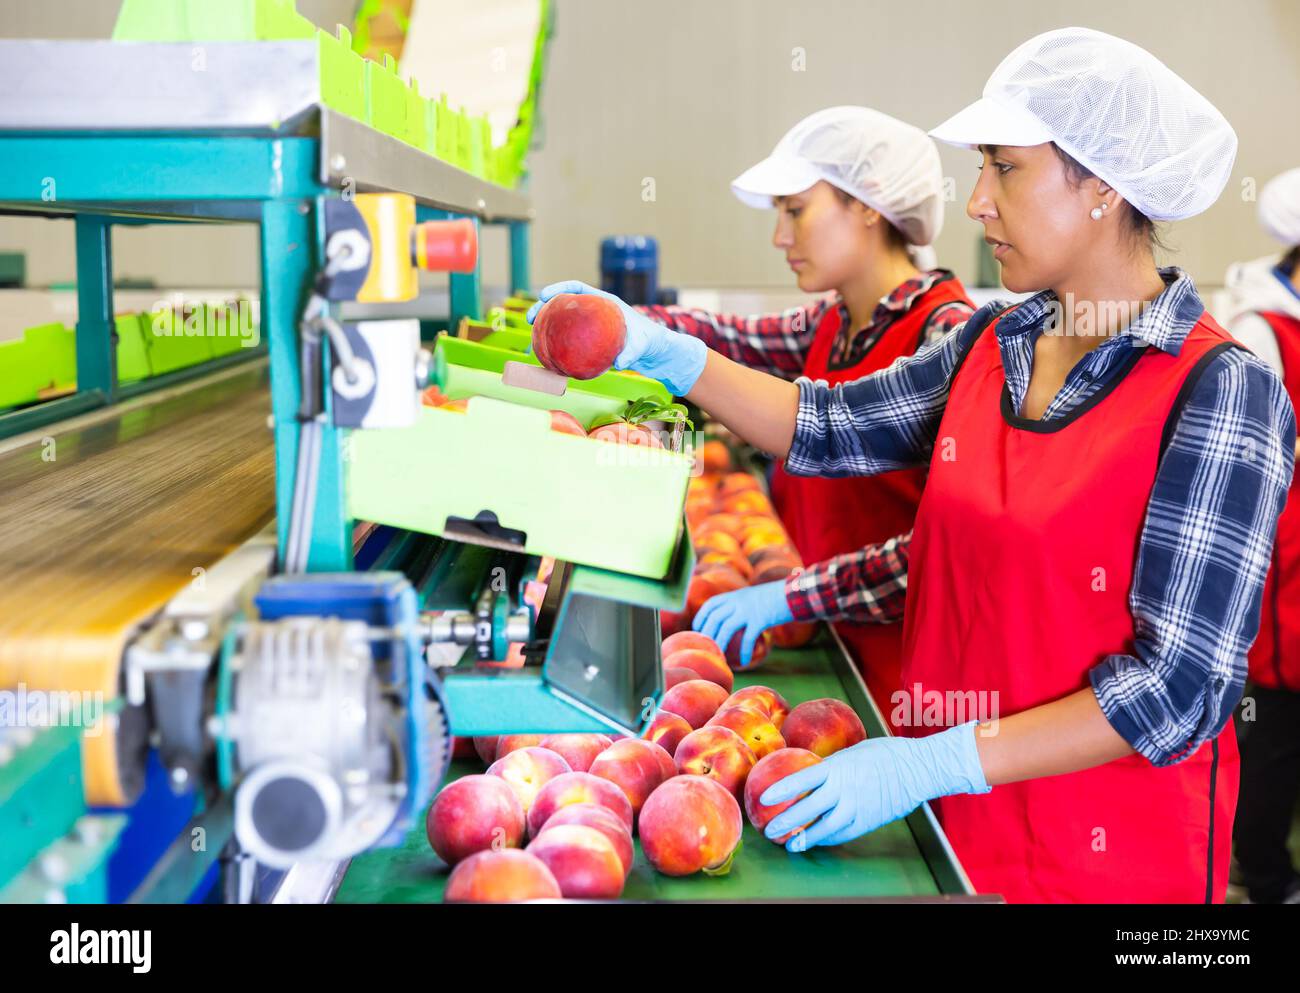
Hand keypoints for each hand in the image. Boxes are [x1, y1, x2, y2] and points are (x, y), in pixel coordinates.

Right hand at [527, 281, 706, 394]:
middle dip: (543, 308)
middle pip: (563, 304)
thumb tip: (620, 362)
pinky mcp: (589, 342)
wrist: (653, 352)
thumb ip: (632, 351)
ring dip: (545, 327)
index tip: (544, 295)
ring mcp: (590, 327)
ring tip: (532, 339)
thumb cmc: (649, 341)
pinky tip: (547, 358)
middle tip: (529, 319)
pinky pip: (569, 341)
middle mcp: (594, 312)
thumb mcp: (642, 345)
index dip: (559, 288)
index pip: (577, 287)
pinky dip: (557, 346)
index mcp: (603, 302)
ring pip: (563, 323)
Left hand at [692, 581, 792, 667]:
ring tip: (719, 658)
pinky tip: (742, 662)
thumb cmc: (775, 597)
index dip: (701, 618)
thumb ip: (740, 604)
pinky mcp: (760, 619)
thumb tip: (731, 618)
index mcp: (735, 594)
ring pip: (726, 629)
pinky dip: (744, 652)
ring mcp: (748, 610)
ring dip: (720, 644)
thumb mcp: (753, 596)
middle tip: (709, 649)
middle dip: (708, 635)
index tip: (699, 630)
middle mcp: (738, 600)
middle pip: (715, 618)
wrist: (795, 593)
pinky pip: (747, 639)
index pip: (711, 605)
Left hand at [760, 721, 990, 851]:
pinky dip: (828, 838)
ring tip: (790, 846)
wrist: (918, 768)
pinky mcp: (868, 820)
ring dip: (805, 838)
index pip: (803, 778)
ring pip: (825, 827)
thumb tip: (810, 771)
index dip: (782, 789)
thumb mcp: (853, 752)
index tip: (764, 797)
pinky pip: (843, 833)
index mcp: (838, 767)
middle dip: (786, 821)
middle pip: (809, 808)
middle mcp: (844, 788)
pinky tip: (816, 841)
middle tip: (769, 830)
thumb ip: (831, 765)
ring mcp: (857, 806)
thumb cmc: (885, 753)